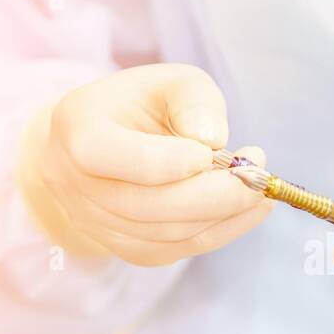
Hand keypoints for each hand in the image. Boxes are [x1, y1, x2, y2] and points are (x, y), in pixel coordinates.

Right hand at [18, 64, 270, 265]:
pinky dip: (220, 233)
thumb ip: (195, 100)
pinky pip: (176, 251)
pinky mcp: (124, 248)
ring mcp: (95, 223)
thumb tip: (213, 139)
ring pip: (166, 234)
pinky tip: (248, 210)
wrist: (110, 144)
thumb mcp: (172, 81)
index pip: (105, 154)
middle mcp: (74, 183)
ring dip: (223, 215)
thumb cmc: (144, 105)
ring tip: (259, 187)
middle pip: (146, 205)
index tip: (211, 151)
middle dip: (214, 195)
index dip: (163, 161)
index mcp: (77, 129)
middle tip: (258, 175)